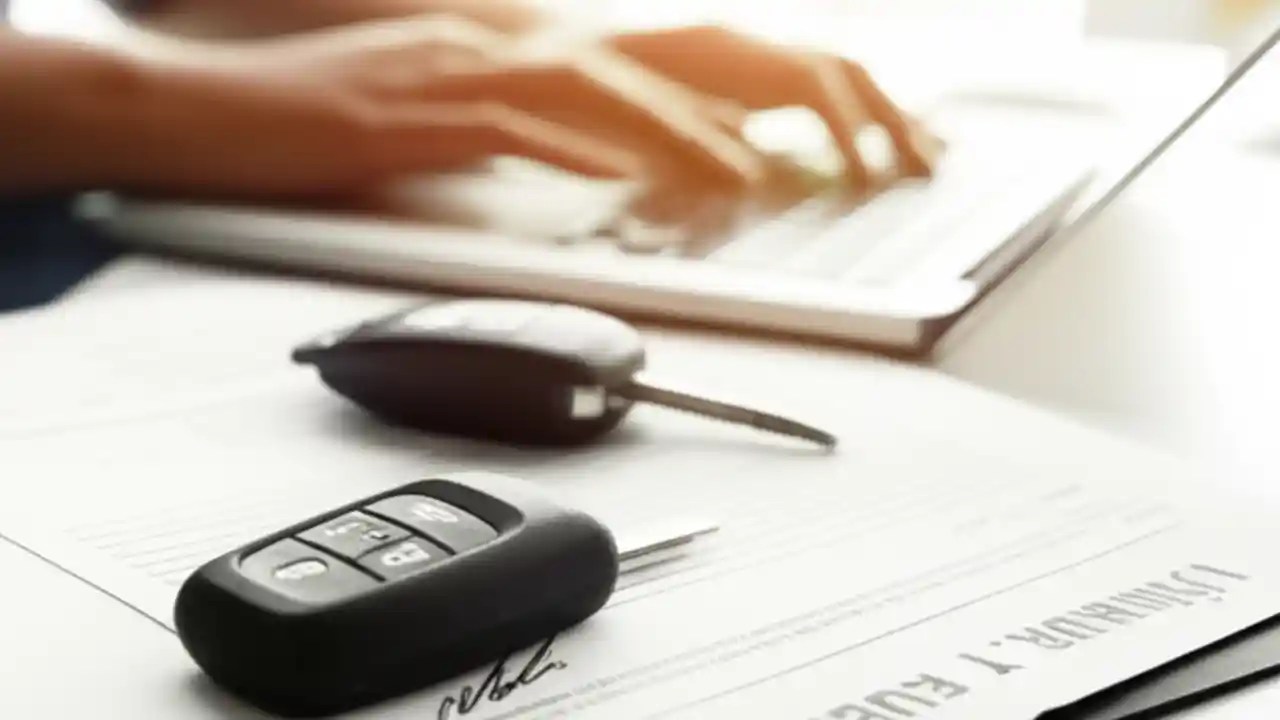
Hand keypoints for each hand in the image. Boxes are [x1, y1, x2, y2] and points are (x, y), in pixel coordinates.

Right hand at [126, 2, 938, 184]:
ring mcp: (480, 63)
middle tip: (878, 152)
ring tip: (766, 187)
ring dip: (703, 137)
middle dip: (804, 96)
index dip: (798, 89)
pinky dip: (599, 157)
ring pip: (623, 85)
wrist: (219, 108)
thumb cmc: (336, 123)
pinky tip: (644, 187)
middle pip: (702, 49)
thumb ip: (555, 140)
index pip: (702, 54)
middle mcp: (529, 37)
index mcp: (549, 44)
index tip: (868, 137)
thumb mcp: (468, 126)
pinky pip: (534, 124)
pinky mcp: (429, 103)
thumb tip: (635, 178)